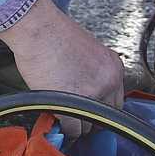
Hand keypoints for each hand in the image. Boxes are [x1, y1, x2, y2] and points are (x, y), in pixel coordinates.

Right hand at [0, 0, 124, 119]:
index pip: (116, 100)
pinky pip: (73, 129)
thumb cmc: (54, 34)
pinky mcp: (73, 103)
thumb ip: (95, 74)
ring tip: (63, 110)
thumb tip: (90, 96)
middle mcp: (108, 81)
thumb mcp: (88, 51)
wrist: (37, 26)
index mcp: (113, 67)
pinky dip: (64, 128)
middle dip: (91, 117)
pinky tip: (56, 116)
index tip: (90, 110)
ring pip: (89, 125)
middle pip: (106, 115)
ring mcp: (93, 94)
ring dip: (76, 122)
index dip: (100, 107)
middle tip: (76, 114)